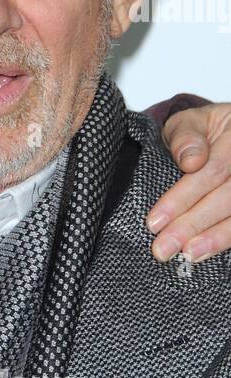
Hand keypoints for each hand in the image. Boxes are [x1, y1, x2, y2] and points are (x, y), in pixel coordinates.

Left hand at [151, 104, 230, 261]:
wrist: (225, 133)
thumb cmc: (203, 132)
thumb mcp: (188, 122)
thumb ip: (186, 136)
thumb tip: (190, 160)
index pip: (212, 171)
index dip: (182, 198)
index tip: (155, 221)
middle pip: (227, 197)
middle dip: (193, 225)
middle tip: (163, 248)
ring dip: (214, 238)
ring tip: (188, 254)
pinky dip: (225, 239)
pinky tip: (207, 252)